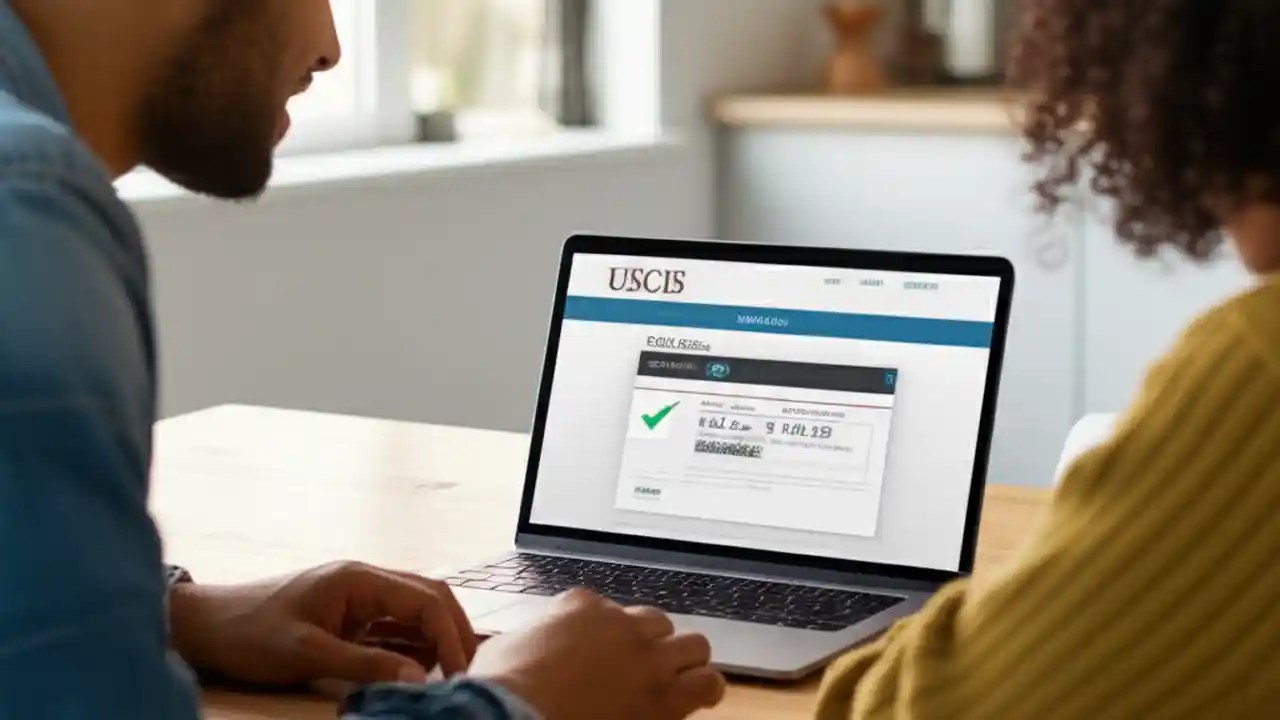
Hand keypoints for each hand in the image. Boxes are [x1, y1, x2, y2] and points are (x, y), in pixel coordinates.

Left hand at [168, 561, 476, 686]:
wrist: (205, 626)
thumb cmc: (249, 632)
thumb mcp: (307, 653)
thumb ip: (365, 665)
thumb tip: (419, 680)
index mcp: (360, 578)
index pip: (426, 599)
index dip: (451, 635)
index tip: (460, 672)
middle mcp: (367, 581)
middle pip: (431, 599)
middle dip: (454, 633)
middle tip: (467, 672)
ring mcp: (359, 598)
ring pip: (416, 613)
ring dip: (436, 641)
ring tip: (450, 675)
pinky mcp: (350, 617)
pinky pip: (394, 629)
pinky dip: (413, 648)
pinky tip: (419, 670)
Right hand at [470, 589, 725, 719]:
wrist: (515, 715)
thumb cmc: (502, 689)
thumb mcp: (503, 648)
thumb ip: (527, 639)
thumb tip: (522, 649)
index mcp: (580, 605)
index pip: (606, 610)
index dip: (606, 636)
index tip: (599, 655)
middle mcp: (620, 622)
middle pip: (655, 623)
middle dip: (650, 644)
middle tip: (641, 670)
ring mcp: (647, 655)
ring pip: (692, 645)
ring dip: (684, 661)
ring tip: (678, 680)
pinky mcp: (665, 692)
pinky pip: (708, 683)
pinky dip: (705, 689)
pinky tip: (700, 698)